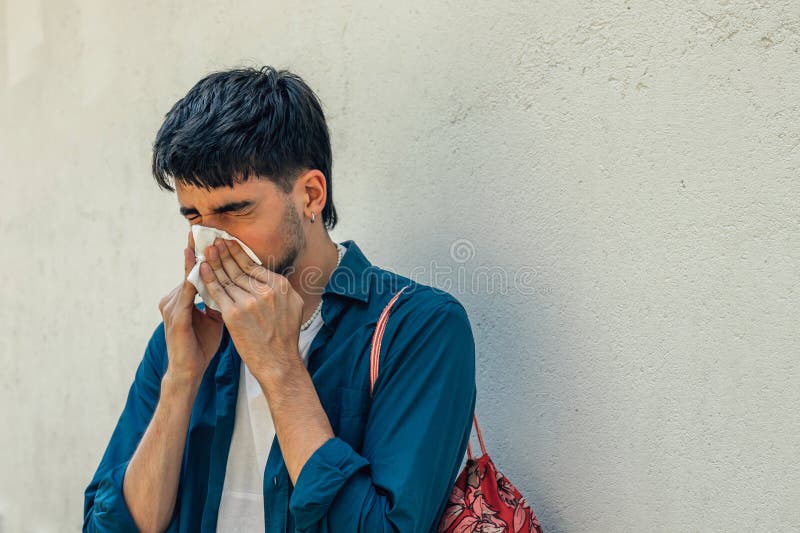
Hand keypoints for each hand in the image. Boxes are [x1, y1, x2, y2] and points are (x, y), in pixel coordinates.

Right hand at [158, 229, 224, 384]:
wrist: (188, 371)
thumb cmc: (201, 345)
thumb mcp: (214, 318)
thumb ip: (220, 301)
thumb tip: (235, 287)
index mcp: (182, 298)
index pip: (195, 271)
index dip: (203, 255)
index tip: (212, 237)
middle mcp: (174, 298)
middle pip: (189, 270)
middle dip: (197, 251)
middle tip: (203, 230)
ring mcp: (172, 306)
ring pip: (188, 278)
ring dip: (196, 261)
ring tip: (203, 243)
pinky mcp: (176, 316)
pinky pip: (187, 294)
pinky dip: (194, 280)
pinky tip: (200, 269)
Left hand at [198, 238, 303, 378]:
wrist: (278, 362)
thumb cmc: (284, 337)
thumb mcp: (292, 307)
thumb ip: (281, 290)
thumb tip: (272, 278)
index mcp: (280, 286)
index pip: (254, 265)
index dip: (239, 253)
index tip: (229, 243)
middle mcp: (266, 291)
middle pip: (239, 268)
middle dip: (224, 252)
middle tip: (214, 240)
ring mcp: (249, 302)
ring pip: (227, 278)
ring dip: (214, 262)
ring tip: (205, 250)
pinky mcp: (234, 314)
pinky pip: (218, 292)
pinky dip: (208, 279)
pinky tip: (200, 269)